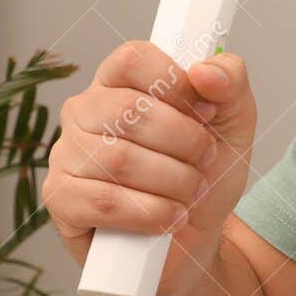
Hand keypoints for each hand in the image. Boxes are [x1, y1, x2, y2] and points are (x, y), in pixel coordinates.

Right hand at [43, 41, 257, 295]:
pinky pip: (104, 202)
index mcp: (120, 80)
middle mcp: (85, 111)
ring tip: (190, 191)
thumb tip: (205, 71)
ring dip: (174, 181)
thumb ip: (230, 81)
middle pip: (128, 111)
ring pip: (120, 160)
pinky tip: (170, 217)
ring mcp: (66, 154)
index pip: (133, 59)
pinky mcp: (61, 199)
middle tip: (205, 160)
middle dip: (184, 141)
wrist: (197, 236)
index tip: (207, 110)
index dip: (175, 83)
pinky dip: (151, 213)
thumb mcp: (234, 120)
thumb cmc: (207, 170)